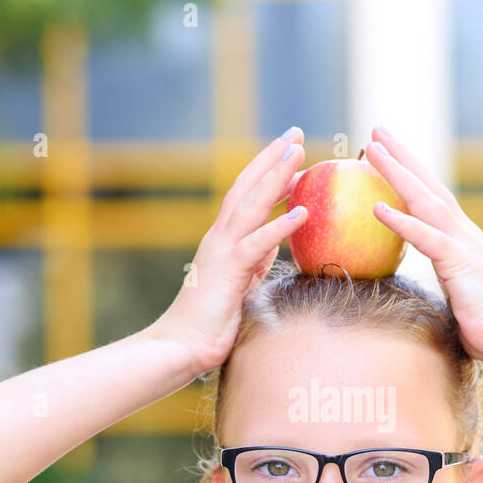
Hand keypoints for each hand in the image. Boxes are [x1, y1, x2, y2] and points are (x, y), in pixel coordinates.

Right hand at [154, 128, 309, 370]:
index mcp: (221, 241)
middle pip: (246, 187)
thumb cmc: (208, 326)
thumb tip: (270, 249)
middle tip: (296, 134)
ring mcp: (221, 252)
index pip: (246, 196)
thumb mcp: (238, 287)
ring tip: (299, 154)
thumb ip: (252, 265)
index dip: (267, 173)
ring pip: (251, 205)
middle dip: (272, 159)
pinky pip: (258, 244)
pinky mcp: (228, 272)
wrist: (179, 348)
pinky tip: (302, 211)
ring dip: (276, 177)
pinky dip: (280, 226)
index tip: (289, 154)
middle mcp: (219, 238)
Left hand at [364, 126, 482, 367]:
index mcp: (462, 239)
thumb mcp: (458, 294)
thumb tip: (420, 284)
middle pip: (427, 185)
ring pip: (424, 200)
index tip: (386, 152)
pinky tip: (376, 208)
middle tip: (375, 130)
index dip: (409, 173)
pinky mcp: (460, 262)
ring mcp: (463, 244)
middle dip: (400, 156)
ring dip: (396, 172)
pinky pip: (425, 238)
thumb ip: (442, 278)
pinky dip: (401, 221)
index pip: (431, 197)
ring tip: (370, 149)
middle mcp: (464, 232)